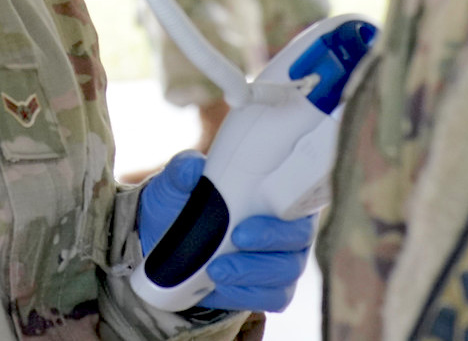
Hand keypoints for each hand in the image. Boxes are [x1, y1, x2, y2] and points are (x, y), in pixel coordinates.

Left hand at [137, 151, 315, 313]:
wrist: (168, 240)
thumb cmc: (185, 201)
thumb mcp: (178, 182)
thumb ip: (183, 170)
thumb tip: (190, 169)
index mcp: (280, 191)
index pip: (299, 201)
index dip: (282, 214)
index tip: (245, 226)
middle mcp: (291, 227)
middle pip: (298, 240)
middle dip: (268, 242)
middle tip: (234, 241)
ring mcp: (285, 260)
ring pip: (285, 273)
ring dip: (251, 274)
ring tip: (216, 271)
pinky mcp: (273, 289)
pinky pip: (272, 298)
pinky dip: (245, 295)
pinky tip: (219, 289)